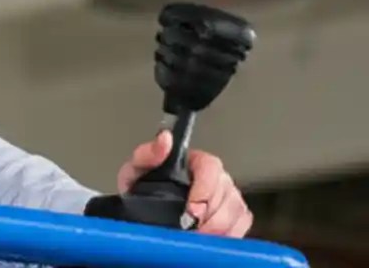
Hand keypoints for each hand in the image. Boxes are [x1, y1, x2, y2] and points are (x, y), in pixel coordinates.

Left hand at [118, 130, 252, 236]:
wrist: (140, 211)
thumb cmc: (141, 188)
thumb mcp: (136, 169)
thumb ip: (147, 154)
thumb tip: (164, 139)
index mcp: (194, 161)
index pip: (211, 167)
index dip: (204, 190)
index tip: (191, 210)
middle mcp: (215, 177)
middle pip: (227, 192)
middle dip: (209, 216)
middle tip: (191, 229)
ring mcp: (227, 196)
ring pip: (236, 210)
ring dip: (218, 227)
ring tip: (196, 236)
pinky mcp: (234, 215)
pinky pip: (242, 223)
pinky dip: (228, 234)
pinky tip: (209, 239)